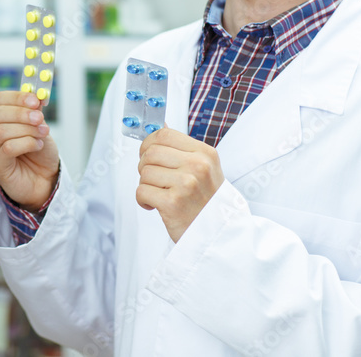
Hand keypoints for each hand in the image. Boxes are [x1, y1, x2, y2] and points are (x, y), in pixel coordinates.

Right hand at [0, 91, 58, 210]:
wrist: (44, 179)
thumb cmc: (38, 152)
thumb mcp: (38, 126)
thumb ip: (35, 111)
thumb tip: (37, 96)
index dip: (17, 98)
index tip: (36, 101)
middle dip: (21, 114)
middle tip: (40, 119)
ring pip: (1, 132)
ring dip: (26, 130)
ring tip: (43, 134)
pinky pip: (8, 148)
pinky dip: (26, 143)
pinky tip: (37, 145)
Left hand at [136, 127, 223, 242]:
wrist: (218, 235)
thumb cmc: (207, 201)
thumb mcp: (204, 168)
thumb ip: (182, 149)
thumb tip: (160, 126)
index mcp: (205, 153)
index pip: (165, 134)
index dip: (149, 143)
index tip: (147, 153)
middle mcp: (198, 166)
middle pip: (151, 152)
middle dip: (145, 165)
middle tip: (153, 178)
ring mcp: (186, 184)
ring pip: (144, 172)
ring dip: (146, 185)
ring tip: (159, 193)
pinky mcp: (173, 203)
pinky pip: (141, 191)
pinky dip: (143, 200)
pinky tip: (156, 205)